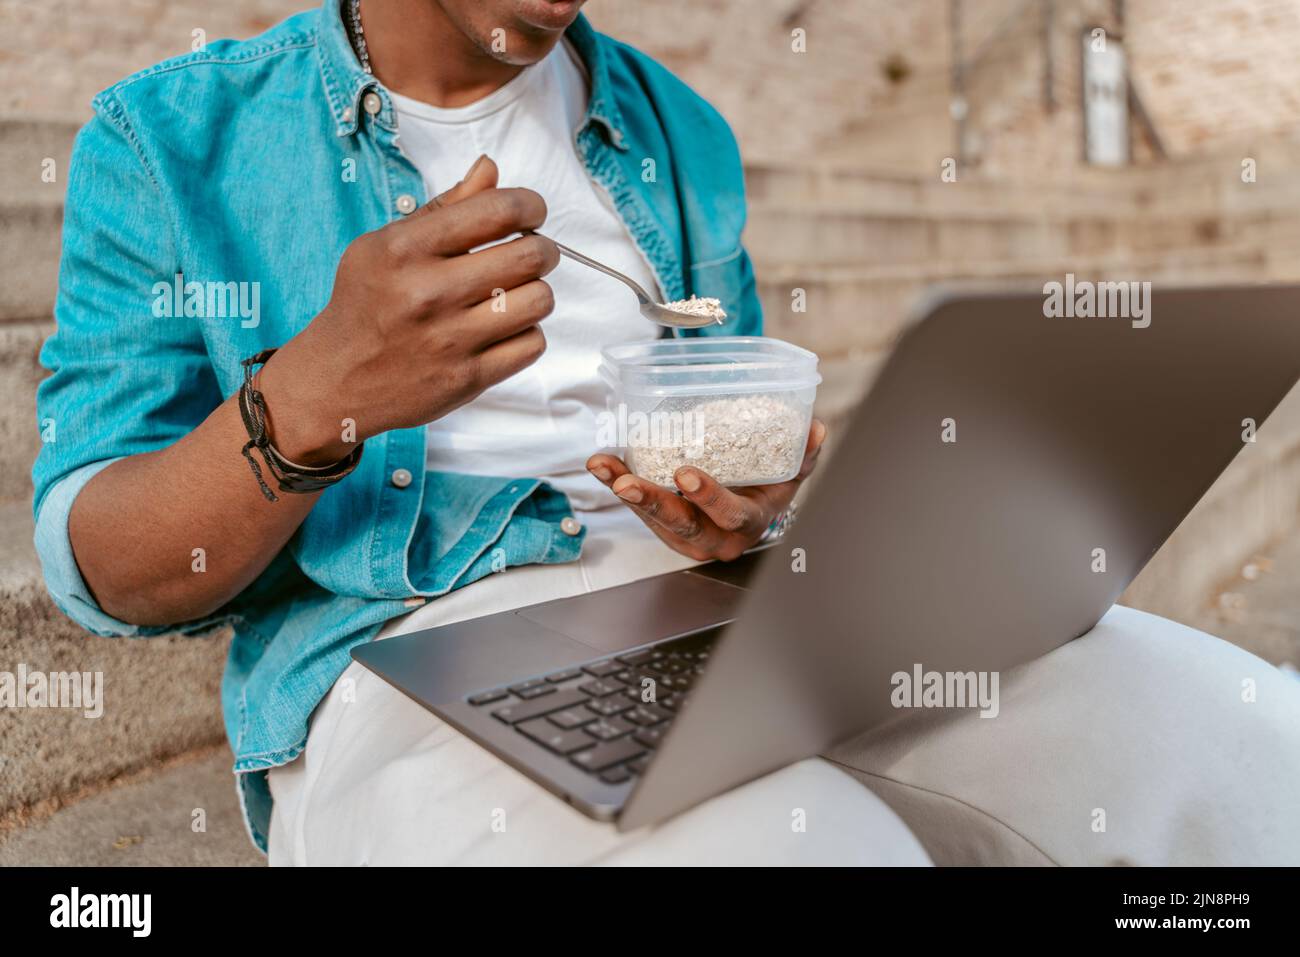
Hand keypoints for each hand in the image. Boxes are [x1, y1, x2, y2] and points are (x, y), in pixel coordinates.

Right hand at [257, 155, 557, 463]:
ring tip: (516, 293)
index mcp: (406, 248)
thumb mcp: (387, 244)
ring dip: (537, 293)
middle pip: (530, 255)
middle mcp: (428, 292)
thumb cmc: (367, 303)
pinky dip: (527, 334)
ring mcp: (449, 340)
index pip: (498, 210)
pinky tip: (505, 329)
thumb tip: (490, 168)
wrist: (336, 379)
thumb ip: (443, 207)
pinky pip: (532, 345)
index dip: (530, 205)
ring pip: (539, 301)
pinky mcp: (466, 378)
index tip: (531, 212)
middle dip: (542, 249)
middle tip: (532, 253)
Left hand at [586, 419, 826, 560]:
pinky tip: (599, 464)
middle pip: (681, 524)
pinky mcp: (662, 524)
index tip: (686, 474)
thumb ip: (804, 453)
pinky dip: (616, 482)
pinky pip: (638, 506)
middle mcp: (713, 537)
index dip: (708, 497)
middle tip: (627, 483)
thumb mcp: (790, 474)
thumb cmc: (769, 490)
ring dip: (624, 490)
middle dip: (652, 503)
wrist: (750, 511)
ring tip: (602, 467)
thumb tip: (816, 430)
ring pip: (652, 516)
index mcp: (747, 523)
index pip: (729, 514)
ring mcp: (684, 534)